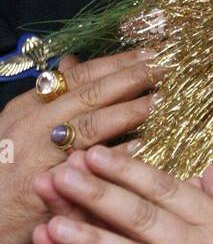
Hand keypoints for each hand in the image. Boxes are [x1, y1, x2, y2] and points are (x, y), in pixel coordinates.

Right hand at [0, 48, 160, 243]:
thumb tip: (71, 63)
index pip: (78, 77)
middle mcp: (32, 126)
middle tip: (166, 66)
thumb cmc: (2, 172)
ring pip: (88, 126)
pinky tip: (142, 146)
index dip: (116, 63)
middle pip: (88, 94)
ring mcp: (37, 157)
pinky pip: (86, 170)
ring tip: (160, 101)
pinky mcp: (44, 191)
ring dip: (127, 111)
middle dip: (130, 77)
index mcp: (27, 107)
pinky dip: (114, 157)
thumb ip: (48, 98)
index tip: (150, 52)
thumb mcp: (18, 127)